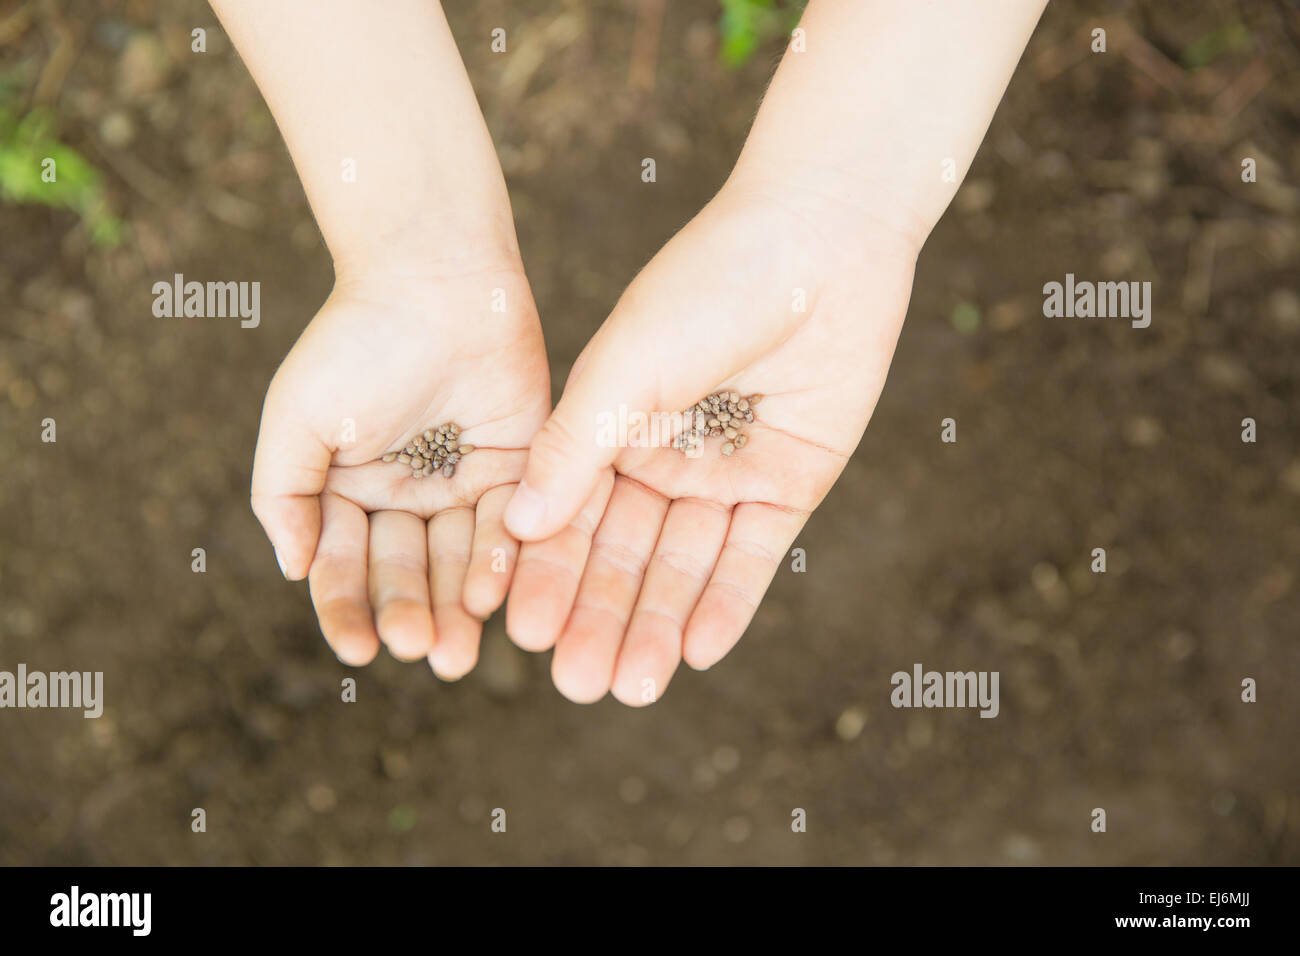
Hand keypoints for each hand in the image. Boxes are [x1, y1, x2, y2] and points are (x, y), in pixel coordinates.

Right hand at [252, 262, 548, 675]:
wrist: (435, 277)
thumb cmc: (356, 341)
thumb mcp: (298, 417)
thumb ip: (285, 494)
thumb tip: (293, 570)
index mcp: (348, 492)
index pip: (344, 566)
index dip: (347, 610)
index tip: (357, 652)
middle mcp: (405, 498)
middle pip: (406, 572)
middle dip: (412, 615)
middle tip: (423, 653)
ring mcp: (460, 486)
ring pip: (457, 561)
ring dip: (457, 607)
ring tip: (459, 653)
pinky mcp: (513, 470)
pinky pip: (506, 527)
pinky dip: (499, 563)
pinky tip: (494, 600)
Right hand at [500, 183, 919, 703]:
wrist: (820, 242)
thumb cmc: (706, 286)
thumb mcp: (625, 366)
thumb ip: (574, 445)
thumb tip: (515, 524)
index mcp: (610, 426)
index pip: (570, 515)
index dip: (547, 576)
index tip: (523, 635)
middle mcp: (664, 457)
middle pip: (625, 553)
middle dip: (601, 617)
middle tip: (577, 684)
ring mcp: (727, 473)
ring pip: (685, 565)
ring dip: (658, 623)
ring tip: (632, 687)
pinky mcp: (789, 482)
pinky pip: (753, 556)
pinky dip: (727, 602)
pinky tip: (697, 652)